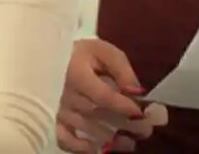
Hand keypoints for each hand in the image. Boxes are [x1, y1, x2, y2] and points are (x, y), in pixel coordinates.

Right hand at [56, 38, 167, 152]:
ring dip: (111, 140)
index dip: (124, 107)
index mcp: (76, 72)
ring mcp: (57, 109)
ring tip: (130, 142)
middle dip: (125, 124)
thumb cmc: (83, 55)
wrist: (52, 59)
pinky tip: (99, 147)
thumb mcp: (105, 52)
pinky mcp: (53, 120)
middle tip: (145, 130)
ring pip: (86, 129)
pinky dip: (81, 148)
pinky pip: (64, 139)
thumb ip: (123, 70)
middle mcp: (64, 93)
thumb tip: (137, 94)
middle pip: (97, 114)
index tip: (142, 113)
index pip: (103, 95)